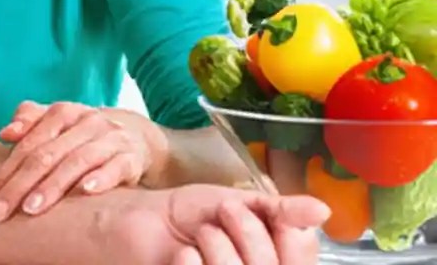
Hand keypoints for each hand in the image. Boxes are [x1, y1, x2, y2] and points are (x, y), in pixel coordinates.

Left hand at [0, 101, 166, 218]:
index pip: (29, 143)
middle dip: (21, 184)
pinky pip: (115, 168)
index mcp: (63, 112)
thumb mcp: (57, 122)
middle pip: (47, 154)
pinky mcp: (131, 158)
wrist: (136, 136)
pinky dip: (100, 179)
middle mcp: (86, 123)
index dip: (7, 169)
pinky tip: (84, 192)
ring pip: (77, 161)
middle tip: (1, 210)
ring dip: (52, 186)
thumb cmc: (83, 134)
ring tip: (31, 207)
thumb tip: (6, 132)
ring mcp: (110, 139)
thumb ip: (30, 122)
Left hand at [108, 184, 328, 264]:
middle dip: (250, 233)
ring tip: (201, 231)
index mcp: (274, 257)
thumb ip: (279, 209)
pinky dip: (192, 262)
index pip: (304, 256)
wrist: (139, 222)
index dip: (290, 236)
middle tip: (225, 210)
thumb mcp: (238, 203)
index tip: (268, 214)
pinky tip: (182, 252)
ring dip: (220, 245)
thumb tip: (323, 210)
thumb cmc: (190, 214)